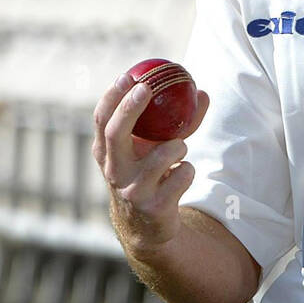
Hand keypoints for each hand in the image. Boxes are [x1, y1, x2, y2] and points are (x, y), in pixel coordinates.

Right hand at [92, 71, 209, 253]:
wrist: (148, 226)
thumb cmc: (151, 174)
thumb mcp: (153, 148)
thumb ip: (176, 122)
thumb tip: (202, 92)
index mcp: (106, 152)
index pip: (101, 119)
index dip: (111, 96)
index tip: (127, 75)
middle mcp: (113, 170)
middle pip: (115, 132)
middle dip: (129, 107)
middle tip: (145, 87)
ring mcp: (131, 190)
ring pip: (163, 154)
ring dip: (179, 148)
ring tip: (177, 154)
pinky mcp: (154, 207)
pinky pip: (183, 175)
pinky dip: (188, 170)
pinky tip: (179, 178)